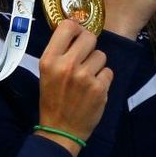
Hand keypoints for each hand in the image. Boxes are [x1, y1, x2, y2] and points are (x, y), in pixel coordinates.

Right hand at [36, 19, 112, 156]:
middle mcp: (67, 65)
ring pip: (101, 55)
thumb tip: (76, 30)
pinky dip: (103, 79)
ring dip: (97, 65)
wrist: (61, 130)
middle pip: (89, 37)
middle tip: (84, 58)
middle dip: (89, 46)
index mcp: (49, 60)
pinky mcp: (100, 88)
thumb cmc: (53, 99)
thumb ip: (60, 52)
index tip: (77, 36)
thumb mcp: (47, 73)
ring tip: (87, 78)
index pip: (67, 26)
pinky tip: (93, 89)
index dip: (76, 29)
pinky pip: (108, 71)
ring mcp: (85, 77)